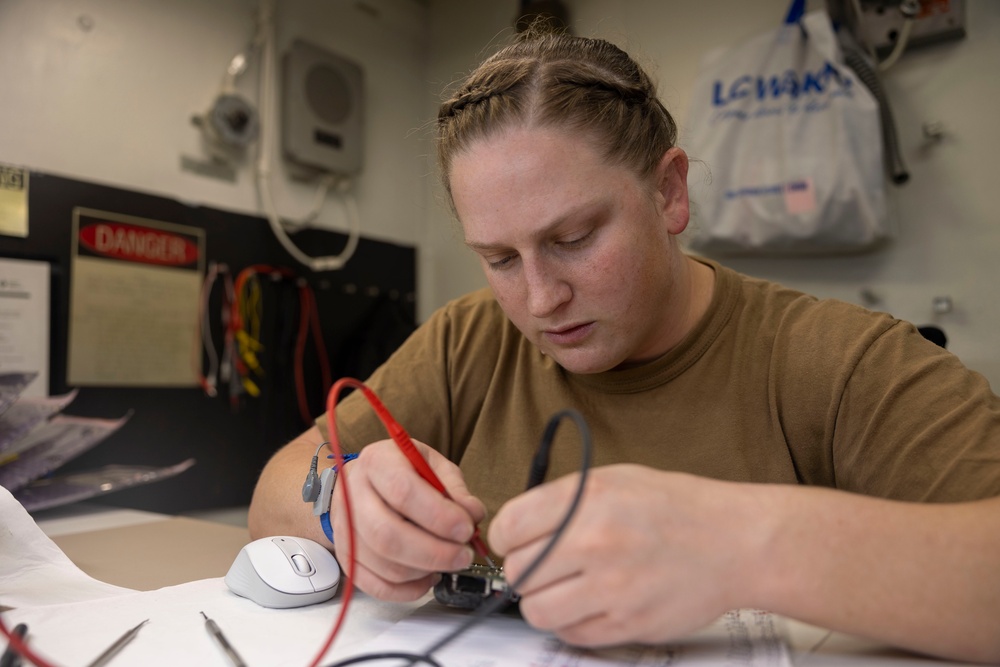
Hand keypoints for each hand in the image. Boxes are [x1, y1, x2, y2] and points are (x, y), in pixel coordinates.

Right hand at [330, 438, 486, 601]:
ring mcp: (343, 529)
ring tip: (449, 562)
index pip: (402, 491)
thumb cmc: (402, 471)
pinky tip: (428, 576)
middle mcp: (353, 495)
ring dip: (424, 570)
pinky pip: (375, 585)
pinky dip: (408, 589)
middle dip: (433, 552)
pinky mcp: (346, 556)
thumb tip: (473, 515)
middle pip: (387, 534)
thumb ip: (454, 488)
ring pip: (383, 564)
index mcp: (376, 462)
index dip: (438, 515)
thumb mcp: (431, 464)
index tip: (465, 529)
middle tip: (463, 555)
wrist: (364, 482)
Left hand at [488, 465, 757, 646]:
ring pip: (537, 610)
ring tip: (563, 587)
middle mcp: (597, 542)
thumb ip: (563, 499)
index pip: (510, 525)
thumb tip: (518, 525)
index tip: (512, 540)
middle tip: (541, 565)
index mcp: (590, 499)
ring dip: (542, 600)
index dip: (504, 536)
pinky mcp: (628, 625)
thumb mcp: (615, 479)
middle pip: (518, 571)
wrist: (735, 542)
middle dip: (522, 569)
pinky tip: (590, 603)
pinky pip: (572, 635)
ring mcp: (612, 589)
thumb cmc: (677, 507)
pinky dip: (572, 622)